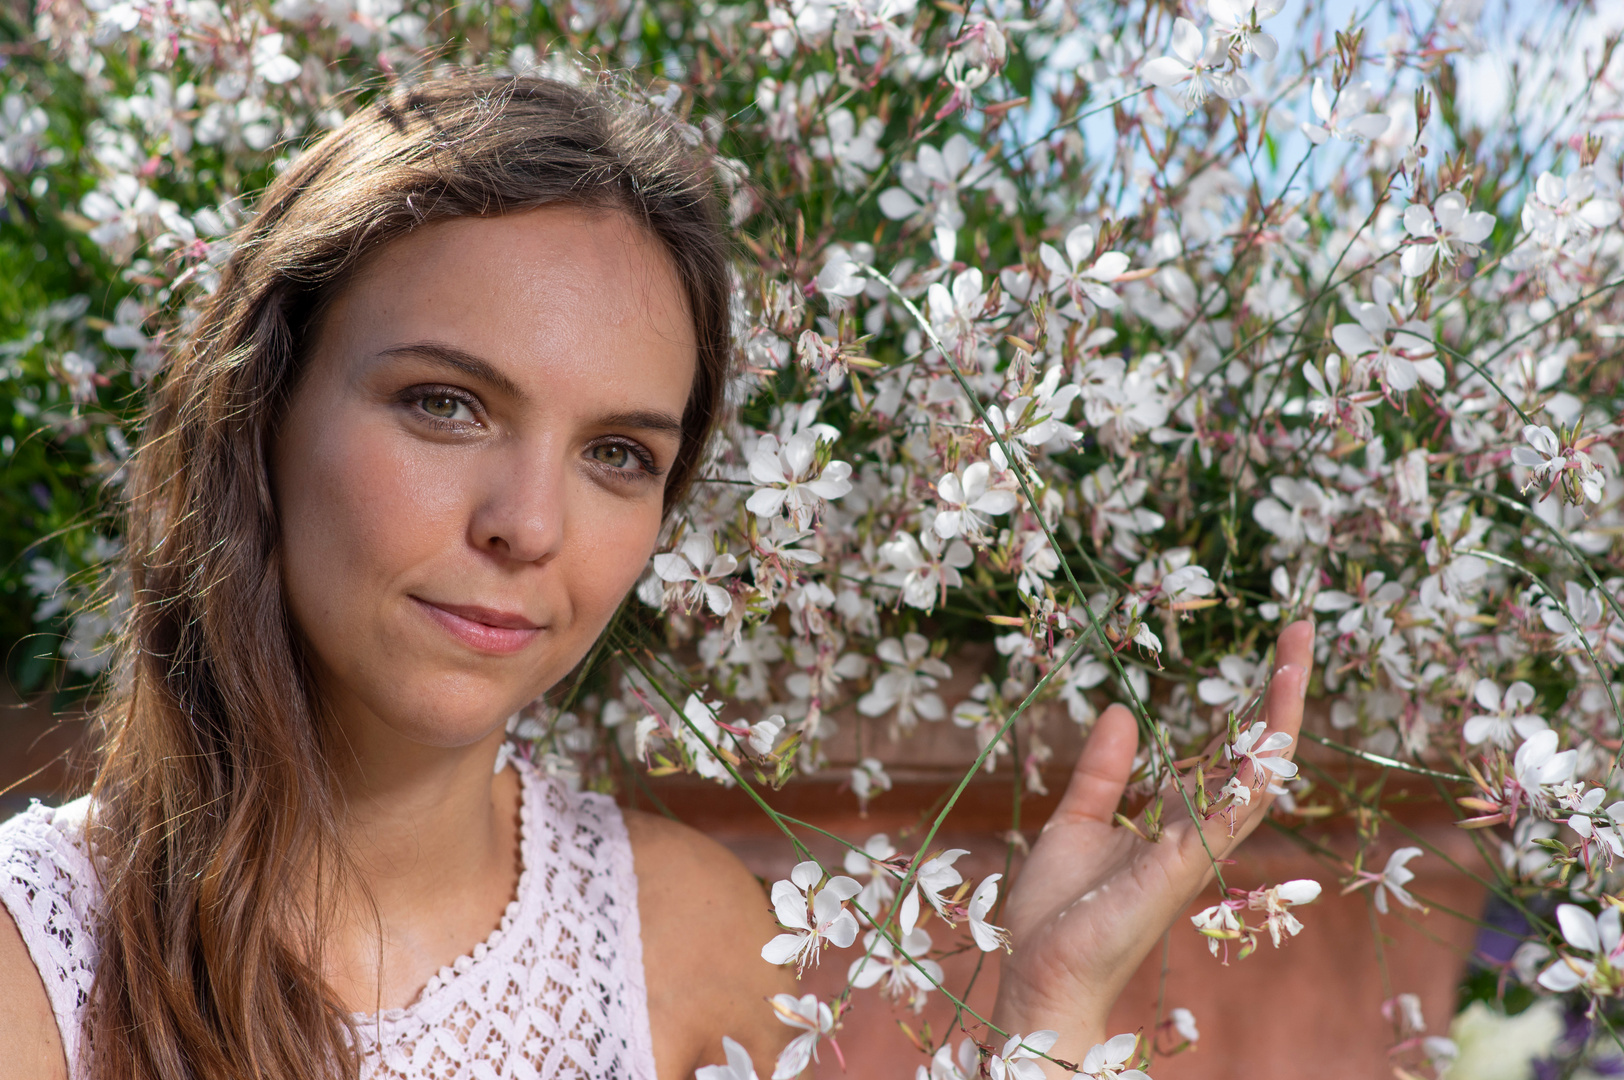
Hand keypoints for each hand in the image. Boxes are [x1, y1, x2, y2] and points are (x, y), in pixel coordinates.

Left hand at [991, 620, 1314, 1073]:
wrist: (1039, 976)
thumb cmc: (1059, 915)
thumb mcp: (1078, 822)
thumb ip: (1104, 773)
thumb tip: (1124, 712)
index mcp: (1175, 822)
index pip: (1226, 751)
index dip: (1250, 702)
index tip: (1272, 650)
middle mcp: (1198, 833)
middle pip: (1255, 753)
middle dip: (1280, 692)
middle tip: (1302, 628)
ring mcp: (1195, 852)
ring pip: (1255, 775)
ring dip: (1278, 718)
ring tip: (1296, 658)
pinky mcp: (1178, 870)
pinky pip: (1226, 816)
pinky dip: (1249, 775)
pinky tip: (1268, 734)